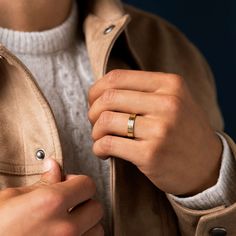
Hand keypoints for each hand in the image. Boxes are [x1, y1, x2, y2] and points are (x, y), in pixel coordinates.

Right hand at [0, 159, 103, 235]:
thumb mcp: (10, 199)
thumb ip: (40, 183)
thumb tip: (54, 166)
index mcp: (49, 204)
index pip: (87, 185)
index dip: (79, 182)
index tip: (70, 184)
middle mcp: (64, 229)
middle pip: (96, 208)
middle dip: (85, 202)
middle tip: (70, 203)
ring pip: (97, 231)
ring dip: (87, 225)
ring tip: (68, 223)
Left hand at [88, 70, 222, 195]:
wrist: (208, 166)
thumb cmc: (183, 132)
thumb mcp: (174, 101)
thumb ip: (144, 91)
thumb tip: (102, 90)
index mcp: (170, 84)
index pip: (117, 77)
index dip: (96, 90)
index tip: (94, 102)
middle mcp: (167, 103)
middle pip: (108, 98)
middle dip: (92, 112)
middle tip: (96, 123)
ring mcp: (160, 130)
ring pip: (105, 121)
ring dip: (95, 132)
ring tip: (101, 139)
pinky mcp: (151, 154)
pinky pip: (108, 144)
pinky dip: (98, 148)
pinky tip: (103, 152)